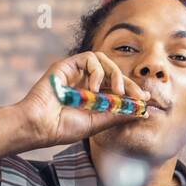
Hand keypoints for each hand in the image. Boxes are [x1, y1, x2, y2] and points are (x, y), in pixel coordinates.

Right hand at [14, 51, 153, 148]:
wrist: (40, 126)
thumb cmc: (63, 128)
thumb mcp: (98, 123)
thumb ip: (118, 115)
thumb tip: (142, 112)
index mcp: (93, 97)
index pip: (117, 88)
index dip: (132, 91)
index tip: (145, 99)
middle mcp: (86, 82)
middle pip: (114, 73)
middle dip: (129, 83)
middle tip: (138, 95)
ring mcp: (77, 73)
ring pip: (104, 61)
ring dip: (115, 75)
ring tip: (116, 92)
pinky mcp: (67, 65)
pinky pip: (90, 58)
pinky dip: (97, 71)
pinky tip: (93, 88)